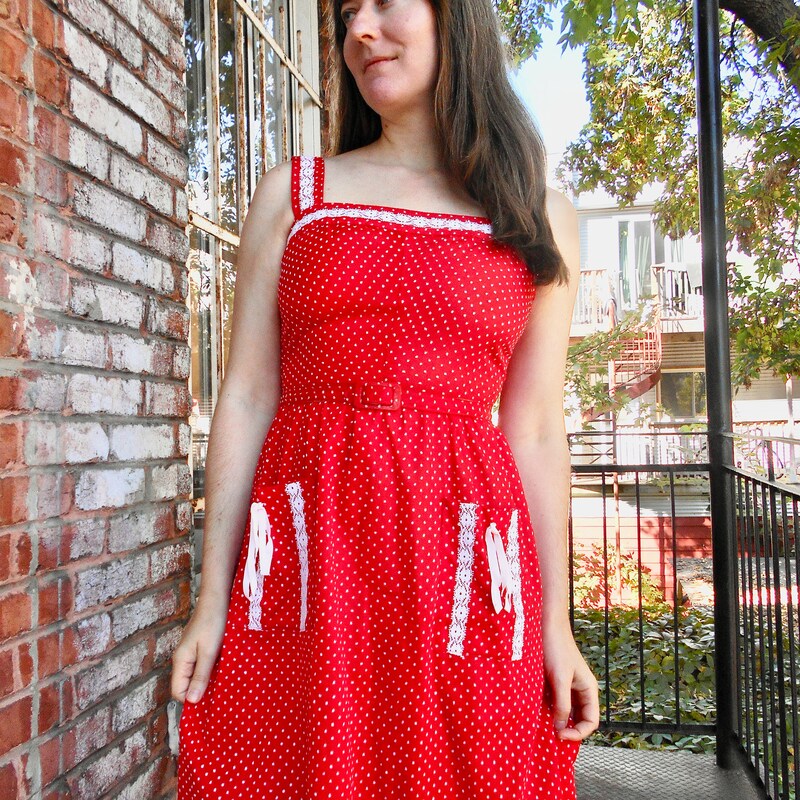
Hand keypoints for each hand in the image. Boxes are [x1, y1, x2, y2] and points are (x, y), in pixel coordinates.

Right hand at [170, 597, 228, 703]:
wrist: (217, 598)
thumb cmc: (213, 622)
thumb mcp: (209, 652)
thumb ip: (200, 676)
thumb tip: (191, 702)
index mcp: (180, 661)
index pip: (178, 692)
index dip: (191, 700)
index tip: (210, 704)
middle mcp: (182, 658)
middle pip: (186, 685)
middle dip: (200, 692)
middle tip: (219, 696)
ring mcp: (190, 652)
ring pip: (195, 675)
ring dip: (207, 681)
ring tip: (223, 685)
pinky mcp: (199, 646)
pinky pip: (201, 665)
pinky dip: (210, 670)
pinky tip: (223, 670)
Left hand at [542, 616, 599, 741]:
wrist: (545, 624)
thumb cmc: (555, 648)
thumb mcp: (559, 678)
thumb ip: (562, 704)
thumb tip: (560, 729)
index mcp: (589, 689)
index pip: (591, 721)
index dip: (578, 733)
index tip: (560, 735)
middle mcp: (581, 690)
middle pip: (580, 719)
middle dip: (568, 729)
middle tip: (551, 735)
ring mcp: (568, 686)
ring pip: (567, 711)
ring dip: (558, 720)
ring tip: (544, 725)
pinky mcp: (556, 681)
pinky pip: (556, 701)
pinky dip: (550, 709)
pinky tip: (539, 711)